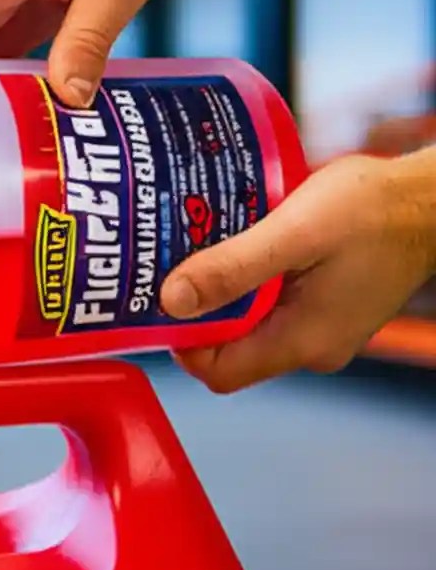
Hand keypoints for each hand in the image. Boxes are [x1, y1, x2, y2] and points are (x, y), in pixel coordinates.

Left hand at [161, 152, 435, 392]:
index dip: (182, 341)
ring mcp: (320, 329)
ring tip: (200, 251)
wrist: (432, 198)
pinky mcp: (324, 308)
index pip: (217, 371)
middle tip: (171, 266)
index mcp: (301, 342)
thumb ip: (232, 268)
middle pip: (228, 349)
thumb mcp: (294, 233)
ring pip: (248, 325)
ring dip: (221, 292)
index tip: (160, 298)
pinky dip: (249, 282)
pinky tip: (238, 246)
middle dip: (197, 312)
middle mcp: (310, 347)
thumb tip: (171, 302)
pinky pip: (271, 306)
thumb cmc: (374, 210)